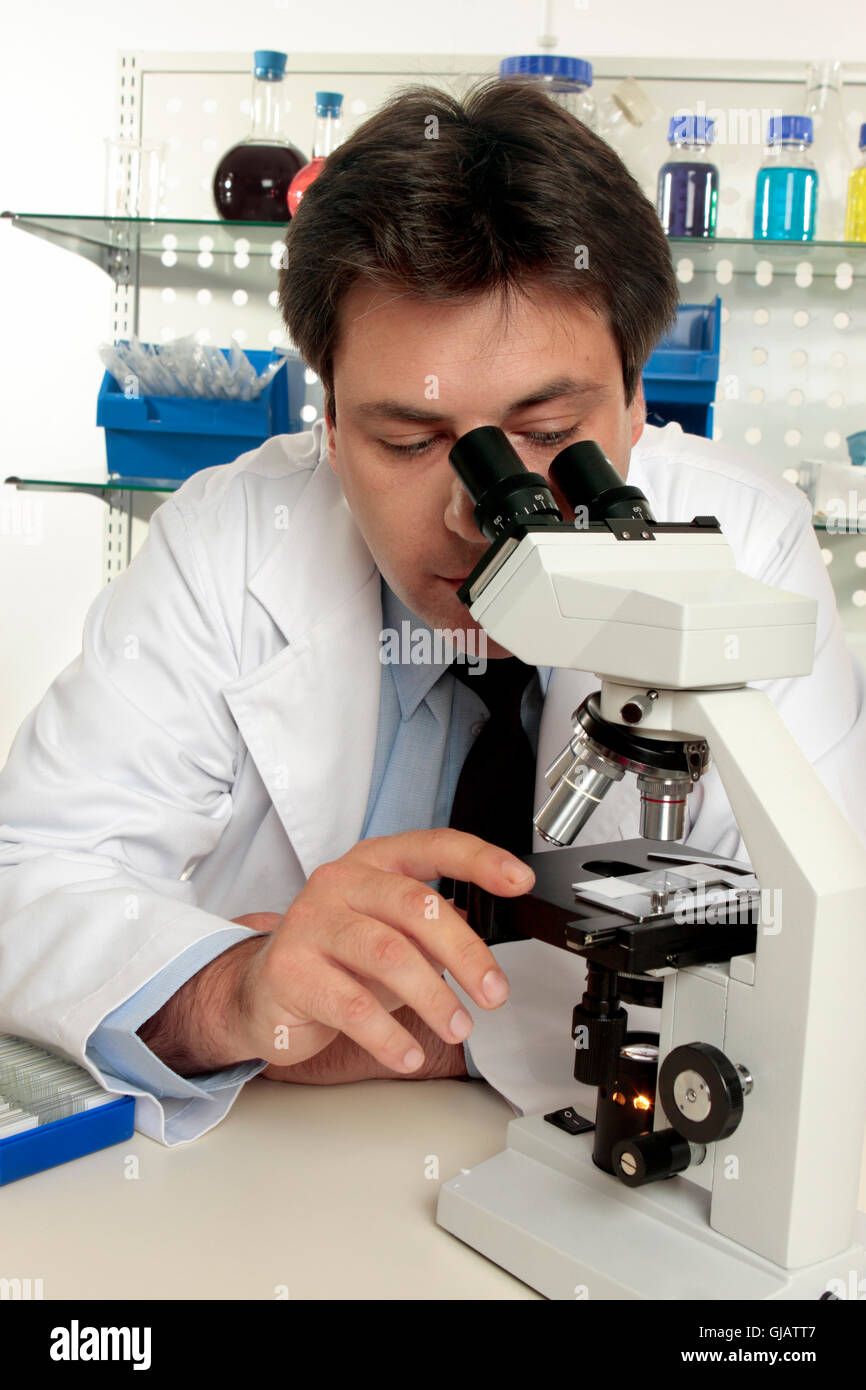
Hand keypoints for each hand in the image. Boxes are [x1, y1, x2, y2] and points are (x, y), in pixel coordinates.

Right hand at [226, 829, 534, 1076]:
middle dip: (466, 952)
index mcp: (374, 863)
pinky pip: (352, 1006)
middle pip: (416, 906)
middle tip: (494, 992)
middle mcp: (340, 882)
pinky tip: (407, 1053)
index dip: (480, 860)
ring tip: (458, 1026)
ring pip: (388, 954)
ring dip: (434, 997)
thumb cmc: (338, 960)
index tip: (519, 881)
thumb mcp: (394, 936)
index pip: (434, 847)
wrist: (262, 993)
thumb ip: (435, 933)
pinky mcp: (290, 970)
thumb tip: (488, 950)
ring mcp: (310, 923)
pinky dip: (389, 1036)